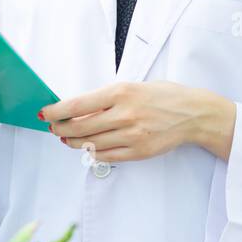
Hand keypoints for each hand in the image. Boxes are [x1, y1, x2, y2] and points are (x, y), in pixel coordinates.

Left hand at [38, 81, 213, 162]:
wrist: (194, 113)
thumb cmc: (164, 96)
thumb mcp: (134, 86)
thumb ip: (107, 97)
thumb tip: (77, 109)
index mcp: (121, 92)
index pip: (78, 105)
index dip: (56, 111)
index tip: (46, 113)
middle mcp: (125, 114)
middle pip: (79, 127)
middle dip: (60, 129)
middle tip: (53, 127)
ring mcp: (132, 135)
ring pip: (90, 143)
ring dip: (72, 142)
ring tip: (66, 138)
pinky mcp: (139, 151)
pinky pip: (106, 156)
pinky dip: (91, 153)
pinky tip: (87, 148)